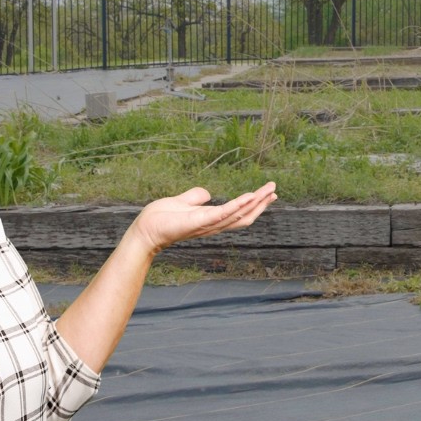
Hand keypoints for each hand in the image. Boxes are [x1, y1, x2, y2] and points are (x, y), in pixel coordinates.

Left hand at [125, 182, 277, 254]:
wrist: (146, 229)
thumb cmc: (161, 218)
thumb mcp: (183, 202)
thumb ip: (195, 197)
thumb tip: (206, 193)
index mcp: (211, 220)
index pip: (238, 214)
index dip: (254, 205)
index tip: (268, 194)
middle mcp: (214, 225)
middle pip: (245, 217)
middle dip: (261, 204)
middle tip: (275, 190)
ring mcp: (209, 224)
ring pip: (239, 215)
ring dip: (256, 202)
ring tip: (269, 190)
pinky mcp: (201, 221)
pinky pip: (225, 213)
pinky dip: (239, 205)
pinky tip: (251, 196)